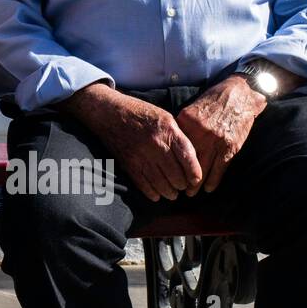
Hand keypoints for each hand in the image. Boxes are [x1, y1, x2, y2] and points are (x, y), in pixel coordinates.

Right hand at [63, 83, 201, 202]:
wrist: (110, 112)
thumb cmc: (140, 113)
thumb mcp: (165, 117)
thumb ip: (179, 136)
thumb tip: (193, 158)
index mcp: (168, 131)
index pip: (188, 158)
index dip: (195, 173)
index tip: (196, 180)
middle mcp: (156, 144)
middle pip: (176, 175)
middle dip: (183, 185)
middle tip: (184, 187)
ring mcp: (141, 155)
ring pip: (161, 183)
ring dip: (170, 192)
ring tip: (173, 193)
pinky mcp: (129, 163)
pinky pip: (144, 185)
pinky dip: (152, 193)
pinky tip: (157, 195)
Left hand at [175, 76, 264, 193]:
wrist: (238, 95)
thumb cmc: (212, 102)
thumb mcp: (191, 110)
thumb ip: (182, 127)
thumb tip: (169, 144)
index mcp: (187, 122)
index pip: (174, 147)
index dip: (169, 162)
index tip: (164, 172)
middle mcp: (200, 133)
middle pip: (186, 161)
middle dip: (180, 177)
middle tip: (174, 188)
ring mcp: (216, 141)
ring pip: (203, 168)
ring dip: (195, 184)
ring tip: (189, 193)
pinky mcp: (230, 147)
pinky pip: (220, 169)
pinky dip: (213, 180)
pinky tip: (207, 189)